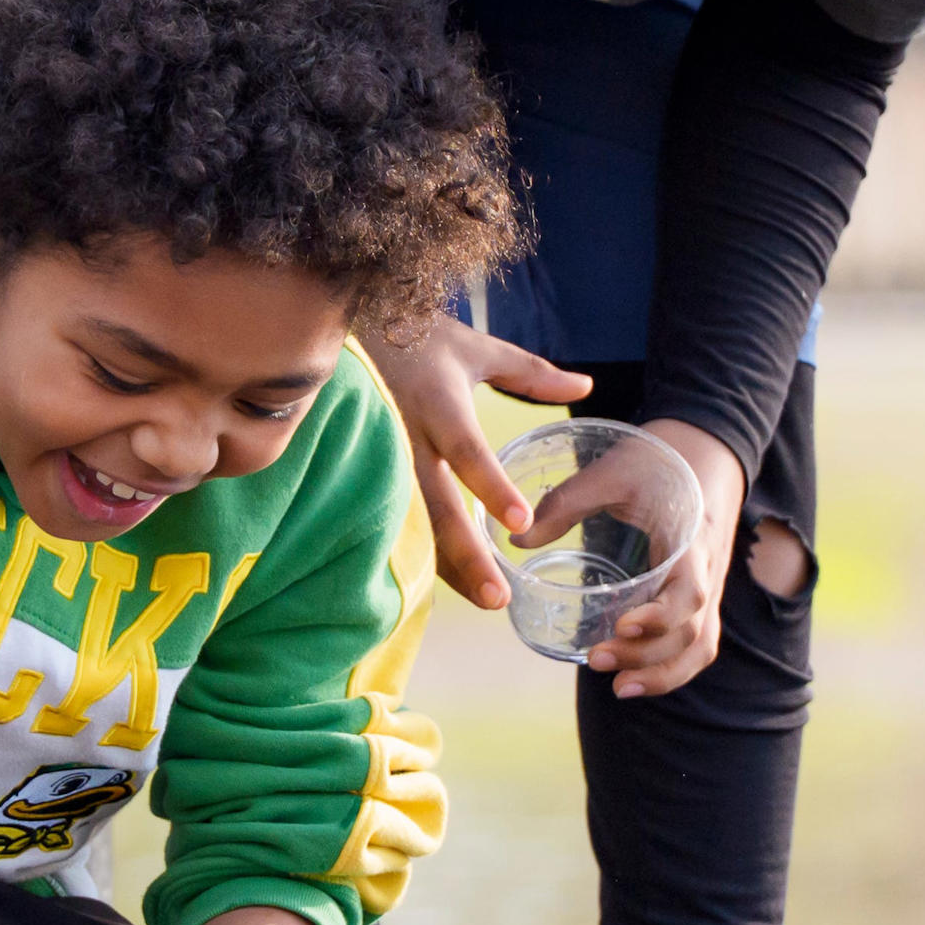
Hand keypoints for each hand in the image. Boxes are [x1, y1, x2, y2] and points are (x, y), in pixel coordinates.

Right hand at [361, 316, 591, 610]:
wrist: (337, 324)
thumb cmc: (416, 338)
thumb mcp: (476, 349)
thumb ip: (531, 373)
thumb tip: (587, 384)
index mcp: (439, 403)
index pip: (468, 450)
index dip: (491, 486)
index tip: (520, 522)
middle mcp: (405, 435)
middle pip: (436, 504)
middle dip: (466, 554)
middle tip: (498, 598)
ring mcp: (375, 457)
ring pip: (409, 523)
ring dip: (443, 566)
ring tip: (481, 600)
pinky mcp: (356, 472)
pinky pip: (384, 521)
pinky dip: (411, 554)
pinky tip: (436, 586)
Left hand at [587, 415, 748, 699]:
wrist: (706, 447)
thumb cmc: (658, 458)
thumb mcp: (612, 470)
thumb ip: (567, 502)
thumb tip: (516, 537)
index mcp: (691, 538)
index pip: (690, 591)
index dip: (659, 616)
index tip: (621, 625)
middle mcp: (708, 570)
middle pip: (692, 631)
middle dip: (647, 655)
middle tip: (596, 660)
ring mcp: (708, 587)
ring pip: (700, 645)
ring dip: (664, 673)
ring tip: (618, 687)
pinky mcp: (700, 595)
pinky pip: (698, 642)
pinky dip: (673, 667)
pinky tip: (636, 677)